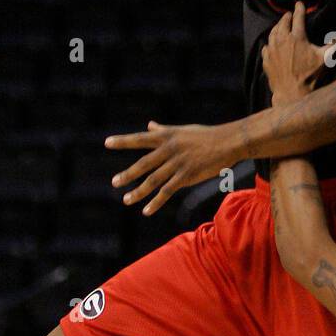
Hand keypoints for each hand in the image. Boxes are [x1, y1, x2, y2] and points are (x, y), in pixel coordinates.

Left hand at [106, 120, 244, 214]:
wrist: (229, 141)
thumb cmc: (206, 135)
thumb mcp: (182, 130)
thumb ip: (163, 130)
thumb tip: (149, 125)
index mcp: (167, 136)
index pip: (141, 138)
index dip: (123, 141)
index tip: (107, 143)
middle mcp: (170, 149)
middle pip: (144, 164)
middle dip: (128, 174)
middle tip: (115, 182)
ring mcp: (178, 163)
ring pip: (153, 180)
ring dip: (138, 191)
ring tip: (126, 200)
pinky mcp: (187, 176)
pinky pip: (167, 191)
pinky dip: (156, 202)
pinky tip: (146, 210)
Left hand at [262, 3, 330, 105]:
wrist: (292, 93)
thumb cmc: (310, 75)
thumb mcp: (325, 59)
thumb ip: (333, 46)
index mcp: (297, 38)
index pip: (298, 18)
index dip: (299, 9)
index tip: (299, 3)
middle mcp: (282, 41)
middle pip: (282, 23)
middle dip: (286, 17)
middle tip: (289, 15)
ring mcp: (272, 50)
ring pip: (272, 33)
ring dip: (277, 28)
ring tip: (280, 26)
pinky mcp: (266, 61)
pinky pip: (266, 48)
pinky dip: (269, 43)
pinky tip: (271, 44)